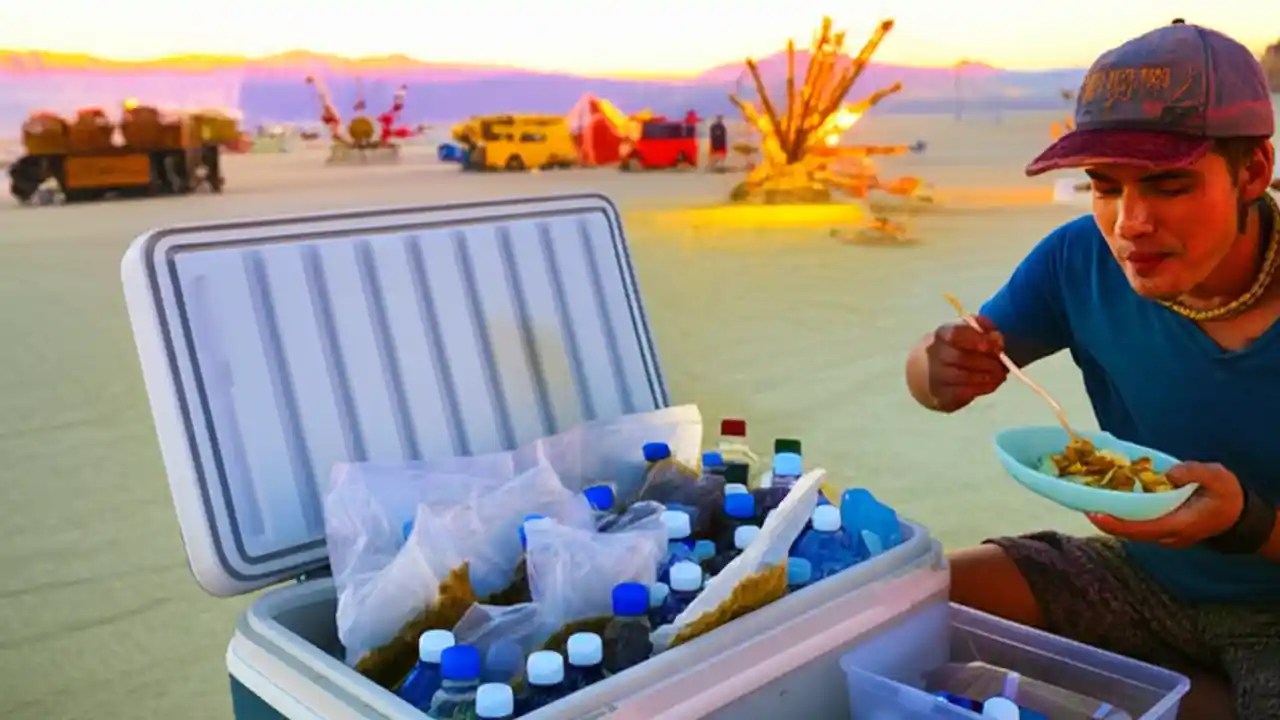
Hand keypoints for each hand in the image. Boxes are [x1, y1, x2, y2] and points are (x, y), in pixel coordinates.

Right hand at [924, 317, 1008, 410]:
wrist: (925, 374)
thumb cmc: (953, 350)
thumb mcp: (967, 334)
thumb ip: (984, 331)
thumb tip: (997, 338)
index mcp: (941, 335)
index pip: (955, 334)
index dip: (976, 339)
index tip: (994, 346)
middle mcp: (933, 355)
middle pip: (960, 357)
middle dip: (986, 362)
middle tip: (1002, 366)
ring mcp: (934, 377)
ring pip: (963, 377)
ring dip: (986, 377)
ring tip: (1000, 376)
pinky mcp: (939, 396)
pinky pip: (963, 393)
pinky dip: (981, 388)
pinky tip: (991, 384)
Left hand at [1087, 462, 1243, 547]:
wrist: (1238, 516)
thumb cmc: (1227, 496)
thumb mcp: (1218, 478)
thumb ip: (1194, 472)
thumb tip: (1169, 473)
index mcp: (1179, 525)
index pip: (1141, 529)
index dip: (1116, 523)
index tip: (1094, 514)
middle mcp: (1167, 536)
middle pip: (1129, 533)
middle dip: (1105, 520)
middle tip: (1081, 503)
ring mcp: (1164, 536)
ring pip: (1131, 530)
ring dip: (1110, 517)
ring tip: (1088, 499)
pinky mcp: (1161, 530)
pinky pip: (1137, 525)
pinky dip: (1121, 515)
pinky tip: (1108, 499)